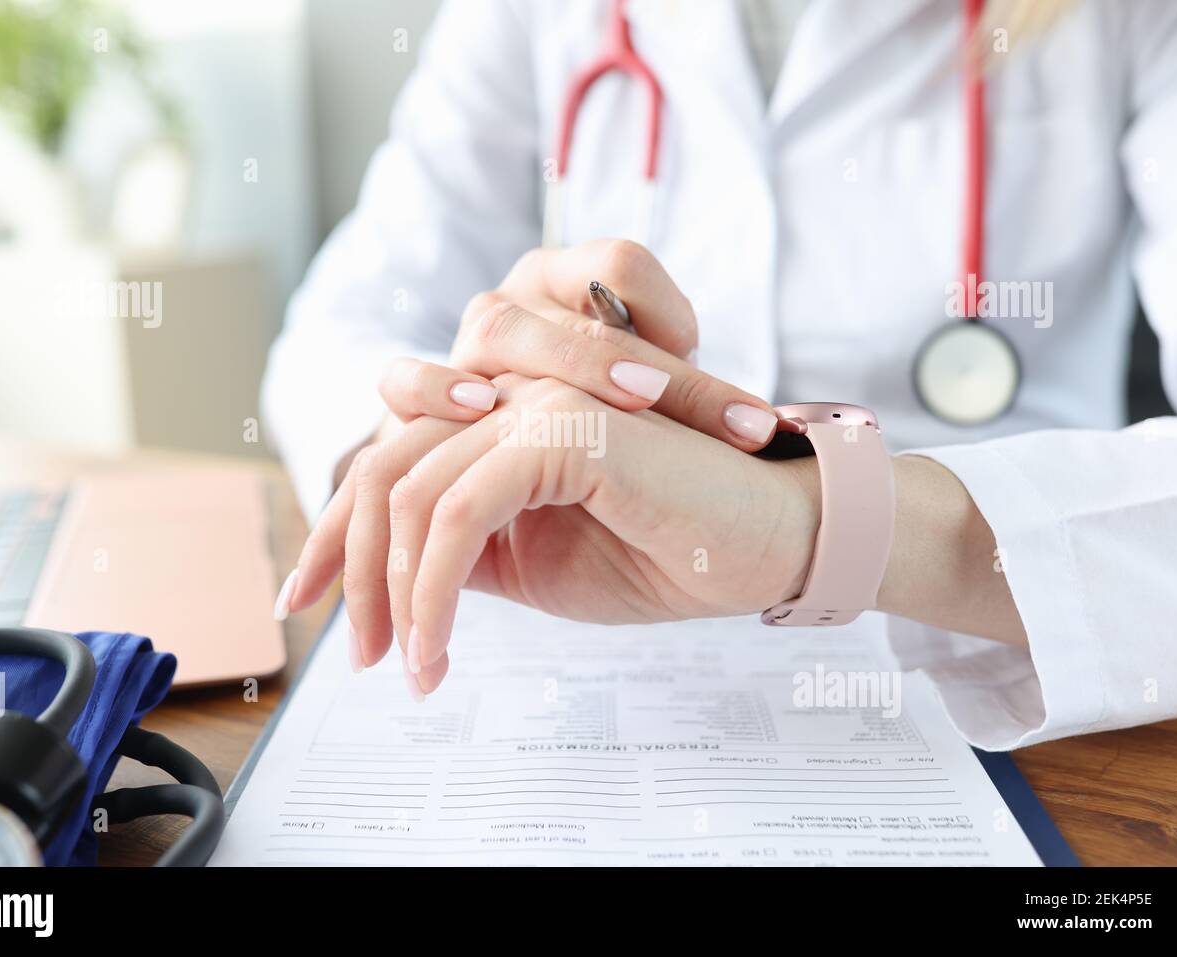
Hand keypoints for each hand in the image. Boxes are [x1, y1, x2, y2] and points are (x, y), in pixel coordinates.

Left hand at [286, 373, 822, 696]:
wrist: (771, 544)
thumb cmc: (665, 547)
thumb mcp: (537, 558)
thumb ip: (466, 544)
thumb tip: (389, 572)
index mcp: (499, 417)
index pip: (388, 458)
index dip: (335, 532)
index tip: (308, 604)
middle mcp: (509, 392)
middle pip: (381, 465)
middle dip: (347, 565)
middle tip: (361, 654)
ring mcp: (537, 400)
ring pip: (408, 487)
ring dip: (392, 592)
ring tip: (411, 665)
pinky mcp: (567, 427)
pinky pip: (458, 508)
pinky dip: (432, 589)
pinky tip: (438, 652)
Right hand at [376, 240, 803, 451]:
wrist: (542, 490)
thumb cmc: (616, 450)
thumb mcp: (661, 420)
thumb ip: (685, 405)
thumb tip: (771, 433)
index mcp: (577, 286)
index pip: (619, 265)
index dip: (663, 313)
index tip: (711, 386)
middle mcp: (517, 304)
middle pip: (554, 310)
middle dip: (610, 363)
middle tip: (661, 406)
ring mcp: (462, 349)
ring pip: (490, 331)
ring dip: (526, 370)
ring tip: (542, 404)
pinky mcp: (415, 402)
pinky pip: (406, 382)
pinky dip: (434, 391)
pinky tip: (479, 411)